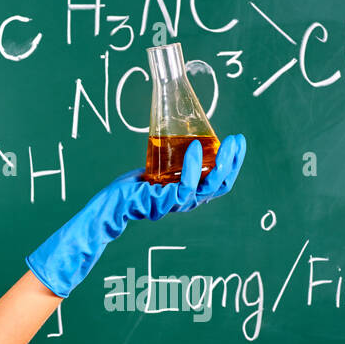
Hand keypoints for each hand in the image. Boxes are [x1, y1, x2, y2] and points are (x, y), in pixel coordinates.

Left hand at [25, 133, 246, 297]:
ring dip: (218, 165)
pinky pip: (182, 188)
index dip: (232, 164)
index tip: (238, 141)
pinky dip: (190, 168)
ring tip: (224, 144)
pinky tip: (194, 150)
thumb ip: (173, 161)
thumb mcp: (158, 170)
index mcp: (187, 195)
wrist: (106, 206)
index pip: (218, 183)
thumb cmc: (130, 189)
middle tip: (238, 140)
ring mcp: (172, 205)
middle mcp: (184, 203)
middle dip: (232, 163)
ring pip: (205, 189)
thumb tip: (186, 138)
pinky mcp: (160, 204)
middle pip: (218, 186)